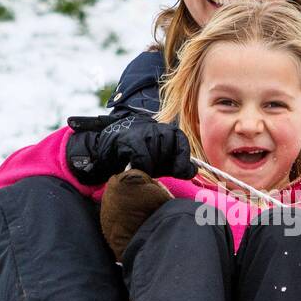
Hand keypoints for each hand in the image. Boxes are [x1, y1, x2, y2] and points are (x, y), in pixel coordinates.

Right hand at [65, 114, 196, 184]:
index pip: (181, 143)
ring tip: (142, 165)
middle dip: (164, 163)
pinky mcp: (130, 140)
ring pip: (156, 154)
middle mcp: (156, 128)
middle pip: (169, 149)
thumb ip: (176, 165)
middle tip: (153, 167)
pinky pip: (142, 158)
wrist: (108, 146)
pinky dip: (141, 166)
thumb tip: (193, 171)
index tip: (181, 171)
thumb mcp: (160, 160)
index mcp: (167, 132)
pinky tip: (135, 167)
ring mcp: (143, 132)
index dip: (182, 159)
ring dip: (151, 165)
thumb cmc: (138, 156)